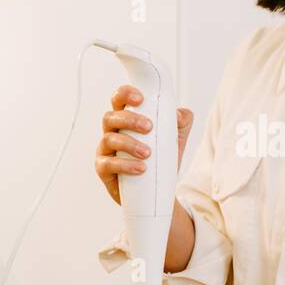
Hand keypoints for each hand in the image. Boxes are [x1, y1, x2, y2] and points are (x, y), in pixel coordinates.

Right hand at [95, 85, 193, 204]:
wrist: (157, 190)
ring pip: (108, 139)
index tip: (140, 99)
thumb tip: (179, 115)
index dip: (125, 94)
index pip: (119, 99)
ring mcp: (105, 150)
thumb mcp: (176, 138)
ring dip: (129, 144)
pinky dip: (125, 165)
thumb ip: (181, 122)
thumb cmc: (161, 158)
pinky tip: (141, 168)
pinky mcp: (103, 169)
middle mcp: (112, 131)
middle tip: (149, 127)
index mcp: (126, 119)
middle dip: (129, 120)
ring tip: (148, 153)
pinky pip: (107, 164)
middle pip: (110, 117)